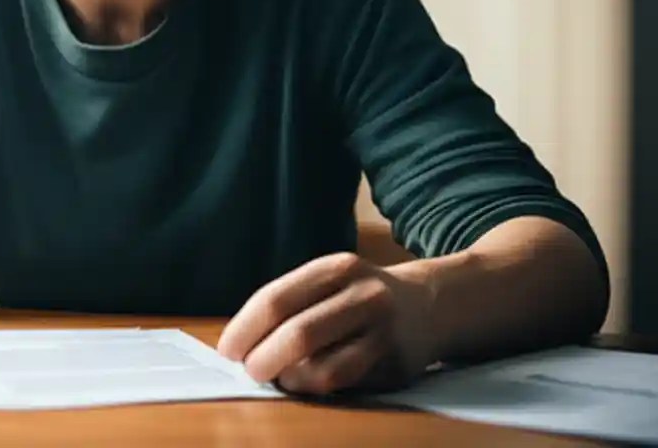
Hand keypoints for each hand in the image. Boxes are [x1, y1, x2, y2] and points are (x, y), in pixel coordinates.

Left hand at [217, 252, 437, 395]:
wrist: (430, 304)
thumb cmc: (357, 296)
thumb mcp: (328, 281)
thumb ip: (289, 302)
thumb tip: (239, 342)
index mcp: (336, 268)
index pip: (276, 299)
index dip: (245, 328)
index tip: (227, 350)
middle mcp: (363, 295)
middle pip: (298, 334)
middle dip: (263, 359)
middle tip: (250, 370)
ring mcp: (384, 331)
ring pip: (322, 367)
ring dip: (289, 378)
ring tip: (279, 376)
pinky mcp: (396, 364)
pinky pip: (345, 384)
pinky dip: (316, 388)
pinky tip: (307, 382)